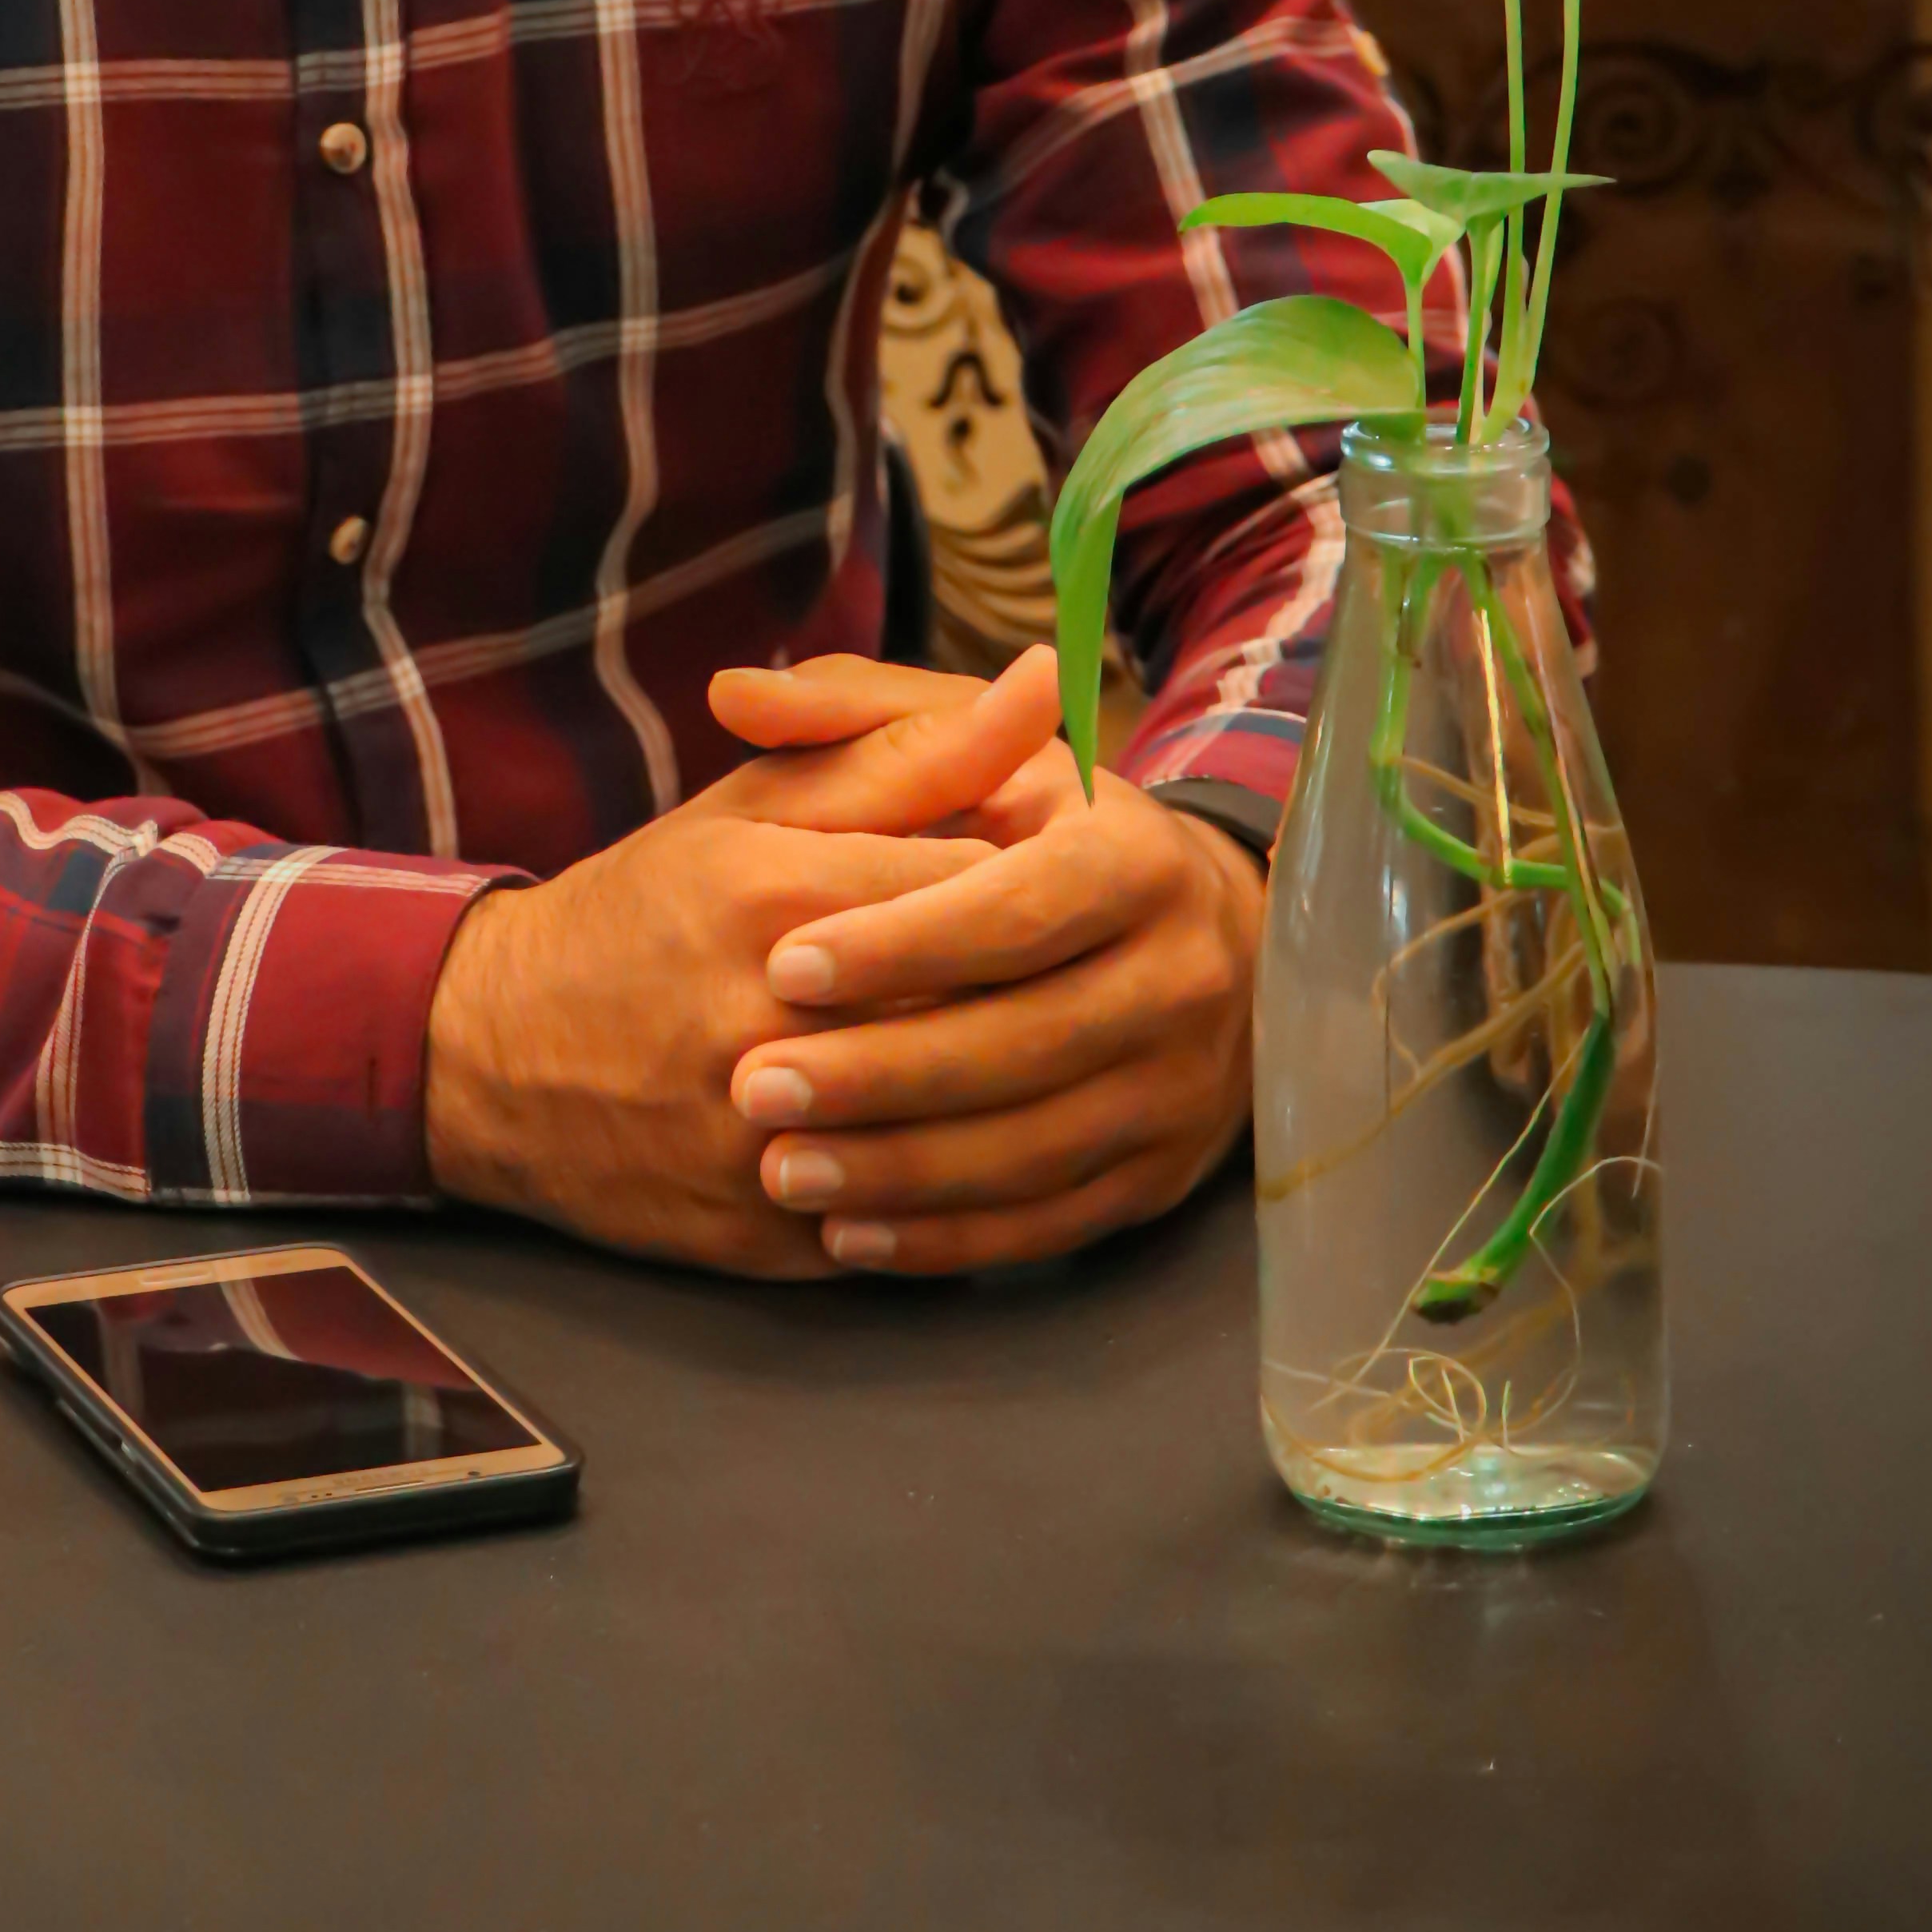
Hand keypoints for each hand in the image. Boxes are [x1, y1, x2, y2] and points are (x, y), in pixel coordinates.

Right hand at [421, 651, 1063, 1273]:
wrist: (491, 1054)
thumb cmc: (646, 910)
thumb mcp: (759, 808)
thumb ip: (912, 754)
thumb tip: (1044, 682)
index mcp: (771, 893)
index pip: (980, 889)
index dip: (1044, 884)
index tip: (1064, 882)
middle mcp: (767, 1021)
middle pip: (980, 1010)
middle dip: (1041, 988)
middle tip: (1068, 973)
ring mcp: (764, 1140)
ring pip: (954, 1130)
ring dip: (1009, 1095)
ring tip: (1032, 1060)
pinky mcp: (766, 1236)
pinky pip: (907, 1224)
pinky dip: (951, 1190)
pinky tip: (968, 1148)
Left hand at [707, 706, 1263, 1277]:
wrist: (1195, 937)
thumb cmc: (1042, 831)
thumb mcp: (968, 753)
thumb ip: (853, 715)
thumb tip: (736, 693)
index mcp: (1136, 860)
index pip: (1018, 911)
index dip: (903, 944)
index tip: (784, 966)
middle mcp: (1183, 977)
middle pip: (1024, 1041)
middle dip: (881, 1071)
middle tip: (752, 1087)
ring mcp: (1181, 1089)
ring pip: (1034, 1148)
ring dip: (901, 1171)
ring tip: (781, 1170)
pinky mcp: (1161, 1176)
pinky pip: (1050, 1222)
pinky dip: (948, 1238)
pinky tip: (849, 1236)